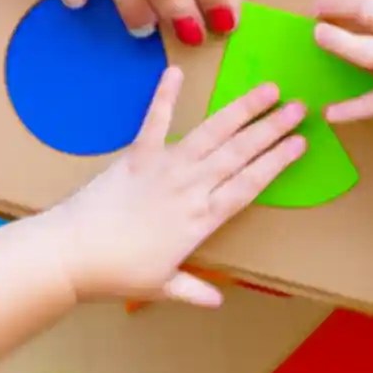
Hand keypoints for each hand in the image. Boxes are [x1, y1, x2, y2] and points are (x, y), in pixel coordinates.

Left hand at [47, 67, 305, 305]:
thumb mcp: (161, 286)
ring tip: (268, 89)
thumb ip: (193, 290)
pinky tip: (175, 72)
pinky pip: (153, 121)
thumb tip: (218, 301)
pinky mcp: (136, 156)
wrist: (71, 256)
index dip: (277, 162)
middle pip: (240, 153)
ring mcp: (165, 168)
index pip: (250, 184)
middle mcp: (191, 188)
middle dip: (272, 129)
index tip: (301, 143)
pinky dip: (164, 95)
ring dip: (242, 109)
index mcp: (202, 219)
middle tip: (299, 107)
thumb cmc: (116, 275)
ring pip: (212, 133)